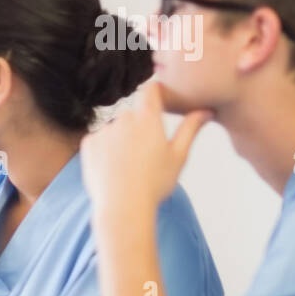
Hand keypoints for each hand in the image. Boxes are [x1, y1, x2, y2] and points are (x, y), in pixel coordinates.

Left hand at [80, 82, 212, 218]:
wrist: (123, 205)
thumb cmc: (155, 183)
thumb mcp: (179, 156)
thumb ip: (190, 128)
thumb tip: (206, 111)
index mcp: (148, 119)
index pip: (151, 90)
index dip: (156, 92)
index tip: (160, 99)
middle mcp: (124, 119)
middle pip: (133, 114)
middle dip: (140, 127)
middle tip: (146, 154)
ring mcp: (104, 130)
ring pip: (116, 129)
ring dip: (122, 139)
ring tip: (129, 165)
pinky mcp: (88, 143)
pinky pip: (99, 140)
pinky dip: (105, 150)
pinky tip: (113, 168)